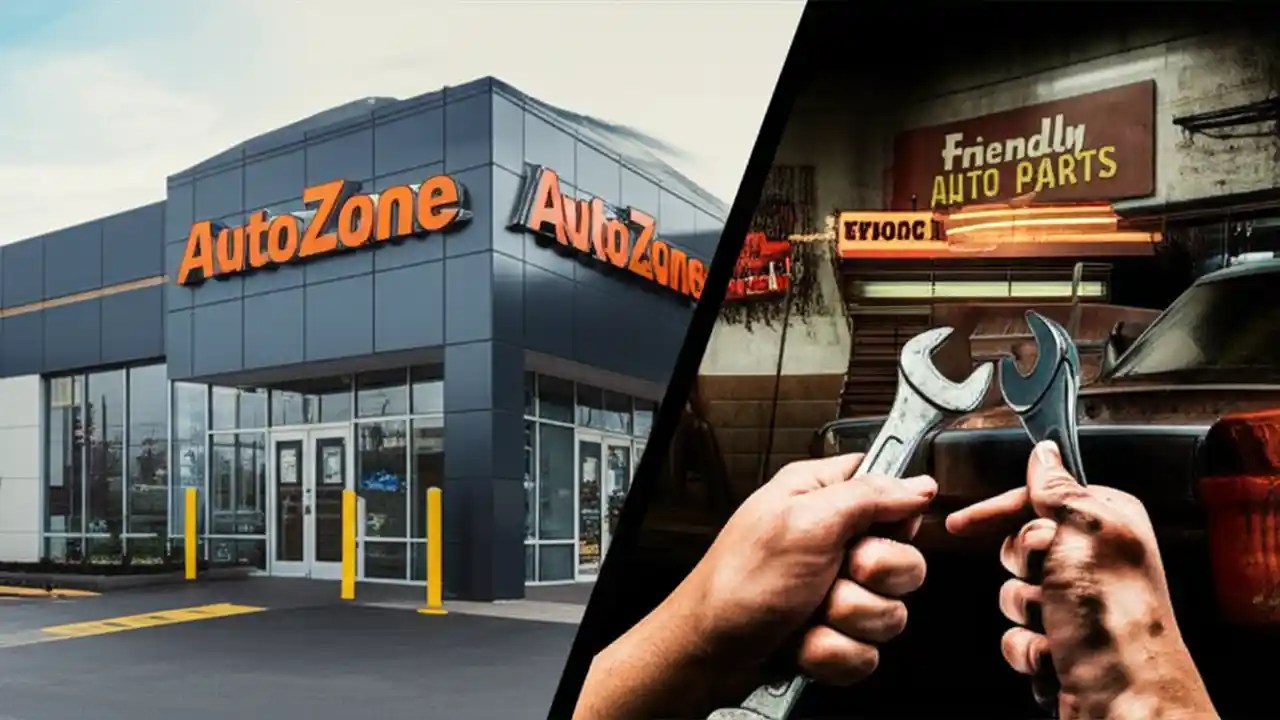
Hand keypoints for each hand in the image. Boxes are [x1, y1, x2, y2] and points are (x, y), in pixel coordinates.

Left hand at [574, 453, 935, 719]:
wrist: (710, 652)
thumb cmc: (737, 583)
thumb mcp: (803, 522)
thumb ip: (867, 496)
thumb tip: (916, 483)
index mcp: (820, 497)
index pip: (890, 490)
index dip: (893, 515)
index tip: (870, 531)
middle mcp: (831, 541)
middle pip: (903, 559)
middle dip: (872, 579)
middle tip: (830, 574)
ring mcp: (836, 592)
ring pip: (890, 612)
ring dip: (846, 620)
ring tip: (807, 611)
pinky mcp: (835, 634)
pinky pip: (868, 650)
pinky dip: (833, 652)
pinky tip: (803, 641)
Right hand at [946, 441, 1217, 719]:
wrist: (1126, 702)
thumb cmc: (1117, 621)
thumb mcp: (1082, 533)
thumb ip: (1057, 488)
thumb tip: (1044, 450)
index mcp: (1105, 523)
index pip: (1035, 499)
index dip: (997, 512)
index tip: (961, 522)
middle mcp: (1092, 561)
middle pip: (1016, 549)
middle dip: (1022, 572)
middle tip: (1050, 583)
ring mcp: (1076, 606)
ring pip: (1011, 594)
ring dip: (1027, 615)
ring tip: (1060, 628)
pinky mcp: (1061, 644)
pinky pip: (1015, 635)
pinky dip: (1030, 649)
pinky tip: (1058, 655)